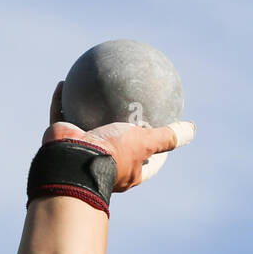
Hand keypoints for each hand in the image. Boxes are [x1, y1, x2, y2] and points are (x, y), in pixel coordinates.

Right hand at [43, 80, 195, 191]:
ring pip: (84, 129)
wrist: (72, 161)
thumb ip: (167, 137)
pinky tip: (64, 82)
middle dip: (119, 132)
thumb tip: (191, 129)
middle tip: (127, 110)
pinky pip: (61, 116)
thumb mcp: (146, 143)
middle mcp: (104, 165)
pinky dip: (61, 100)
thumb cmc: (113, 154)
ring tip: (91, 90)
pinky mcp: (62, 141)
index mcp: (126, 172)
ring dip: (86, 111)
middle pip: (115, 146)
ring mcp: (81, 153)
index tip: (159, 135)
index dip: (155, 152)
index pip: (147, 163)